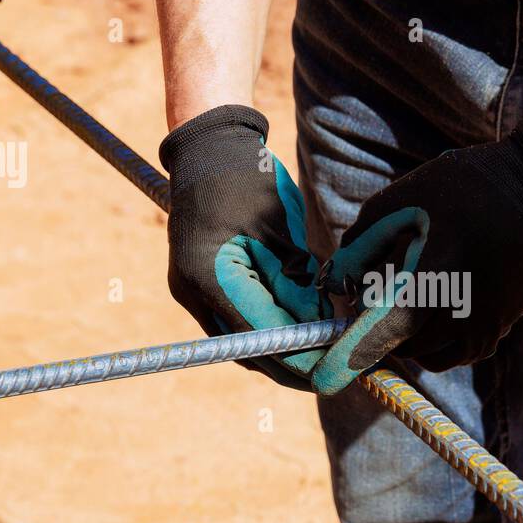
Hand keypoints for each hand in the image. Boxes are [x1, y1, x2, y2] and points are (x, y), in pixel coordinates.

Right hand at [163, 104, 329, 390]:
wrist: (209, 148)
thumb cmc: (246, 179)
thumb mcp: (281, 228)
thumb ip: (296, 279)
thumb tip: (319, 325)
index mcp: (208, 275)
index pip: (258, 335)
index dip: (296, 357)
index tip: (330, 369)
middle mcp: (192, 291)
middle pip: (247, 348)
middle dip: (290, 364)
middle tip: (331, 374)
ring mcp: (192, 292)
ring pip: (242, 340)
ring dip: (279, 351)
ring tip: (321, 357)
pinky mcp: (200, 287)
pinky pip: (236, 321)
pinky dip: (267, 330)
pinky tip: (300, 333)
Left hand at [311, 121, 522, 395]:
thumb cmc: (464, 189)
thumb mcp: (399, 199)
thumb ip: (359, 245)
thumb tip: (337, 284)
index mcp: (428, 273)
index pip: (380, 331)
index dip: (348, 359)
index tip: (323, 379)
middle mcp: (455, 310)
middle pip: (394, 342)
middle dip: (370, 329)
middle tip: (364, 301)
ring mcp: (476, 326)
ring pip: (419, 353)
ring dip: (400, 336)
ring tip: (403, 300)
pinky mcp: (492, 332)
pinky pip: (449, 355)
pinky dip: (429, 344)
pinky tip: (429, 313)